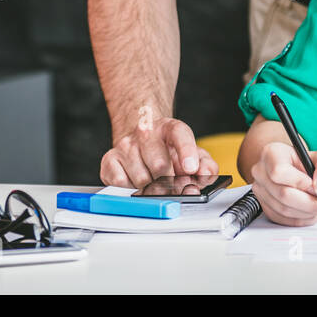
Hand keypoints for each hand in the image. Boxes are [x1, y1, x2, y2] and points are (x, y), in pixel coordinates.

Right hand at [100, 116, 218, 187]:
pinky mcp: (110, 159)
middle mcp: (146, 132)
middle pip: (160, 164)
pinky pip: (121, 183)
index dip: (187, 151)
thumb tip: (206, 174)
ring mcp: (126, 145)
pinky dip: (131, 189)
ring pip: (141, 178)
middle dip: (169, 182)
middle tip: (173, 186)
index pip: (179, 134)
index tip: (191, 169)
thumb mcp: (193, 154)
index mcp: (169, 128)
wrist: (141, 140)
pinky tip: (136, 181)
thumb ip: (206, 165)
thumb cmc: (168, 151)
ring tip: (153, 181)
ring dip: (150, 187)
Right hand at [249, 141, 316, 225]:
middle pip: (283, 194)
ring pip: (283, 209)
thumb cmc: (306, 162)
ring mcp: (260, 189)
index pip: (279, 171)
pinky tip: (307, 212)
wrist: (294, 169)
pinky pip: (281, 218)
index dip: (300, 182)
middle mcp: (260, 171)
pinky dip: (298, 219)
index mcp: (271, 153)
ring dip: (305, 212)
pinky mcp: (263, 205)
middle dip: (308, 202)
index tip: (315, 187)